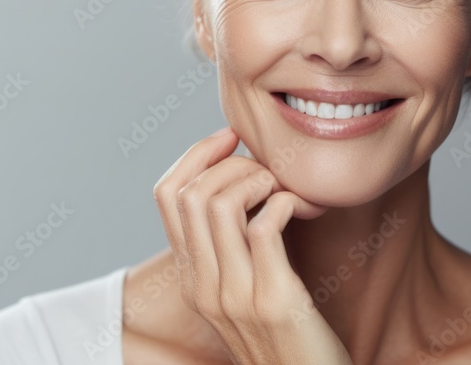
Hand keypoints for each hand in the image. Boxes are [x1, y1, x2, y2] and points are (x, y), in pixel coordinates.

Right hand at [153, 127, 352, 364]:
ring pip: (220, 203)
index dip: (196, 153)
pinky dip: (286, 201)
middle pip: (190, 192)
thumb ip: (234, 244)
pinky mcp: (274, 299)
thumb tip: (242, 181)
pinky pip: (265, 226)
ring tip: (284, 191)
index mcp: (191, 277)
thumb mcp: (246, 284)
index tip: (231, 138)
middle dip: (233, 163)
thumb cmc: (288, 331)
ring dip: (259, 179)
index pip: (166, 195)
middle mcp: (203, 286)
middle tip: (269, 171)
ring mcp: (235, 295)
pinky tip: (304, 210)